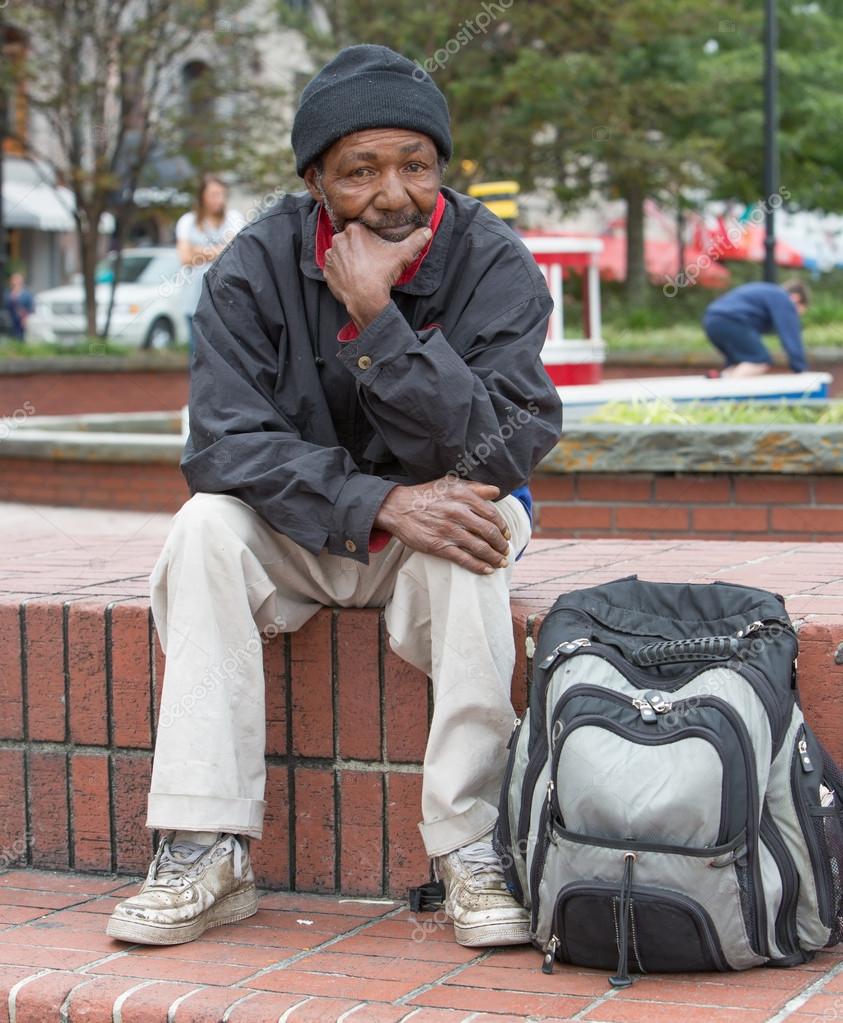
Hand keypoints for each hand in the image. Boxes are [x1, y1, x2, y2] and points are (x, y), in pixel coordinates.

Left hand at [323, 222, 431, 330]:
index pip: (361, 227)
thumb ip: (416, 240)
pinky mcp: (327, 271)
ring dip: (349, 258)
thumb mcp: (402, 255)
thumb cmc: (382, 274)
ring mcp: (331, 256)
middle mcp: (338, 239)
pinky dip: (342, 271)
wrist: (365, 299)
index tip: (376, 246)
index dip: (369, 236)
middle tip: (370, 259)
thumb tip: (428, 231)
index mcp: (354, 230)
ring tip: (362, 269)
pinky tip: (353, 277)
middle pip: (350, 239)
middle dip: (359, 247)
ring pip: (341, 252)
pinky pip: (334, 267)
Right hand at [374, 477, 511, 574]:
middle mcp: (458, 513)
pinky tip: (487, 570)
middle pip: (489, 532)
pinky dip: (478, 566)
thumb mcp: (449, 484)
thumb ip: (474, 487)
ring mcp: (449, 531)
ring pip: (480, 547)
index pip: (492, 514)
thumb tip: (496, 491)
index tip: (506, 534)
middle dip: (501, 544)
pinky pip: (464, 559)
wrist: (397, 508)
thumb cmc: (425, 495)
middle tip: (505, 550)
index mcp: (463, 496)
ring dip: (494, 557)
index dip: (502, 526)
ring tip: (501, 562)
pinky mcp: (439, 546)